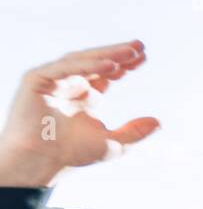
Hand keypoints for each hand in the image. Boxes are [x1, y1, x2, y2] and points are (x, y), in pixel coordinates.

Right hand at [0, 41, 157, 186]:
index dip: (125, 64)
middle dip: (118, 54)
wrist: (42, 162)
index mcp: (87, 96)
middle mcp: (71, 84)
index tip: (144, 57)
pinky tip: (109, 65)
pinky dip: (86, 65)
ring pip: (82, 61)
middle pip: (97, 63)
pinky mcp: (38, 79)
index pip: (108, 73)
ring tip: (129, 52)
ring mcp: (54, 80)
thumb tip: (159, 122)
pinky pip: (65, 67)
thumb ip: (135, 132)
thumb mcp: (113, 143)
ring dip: (106, 55)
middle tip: (140, 46)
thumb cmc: (72, 154)